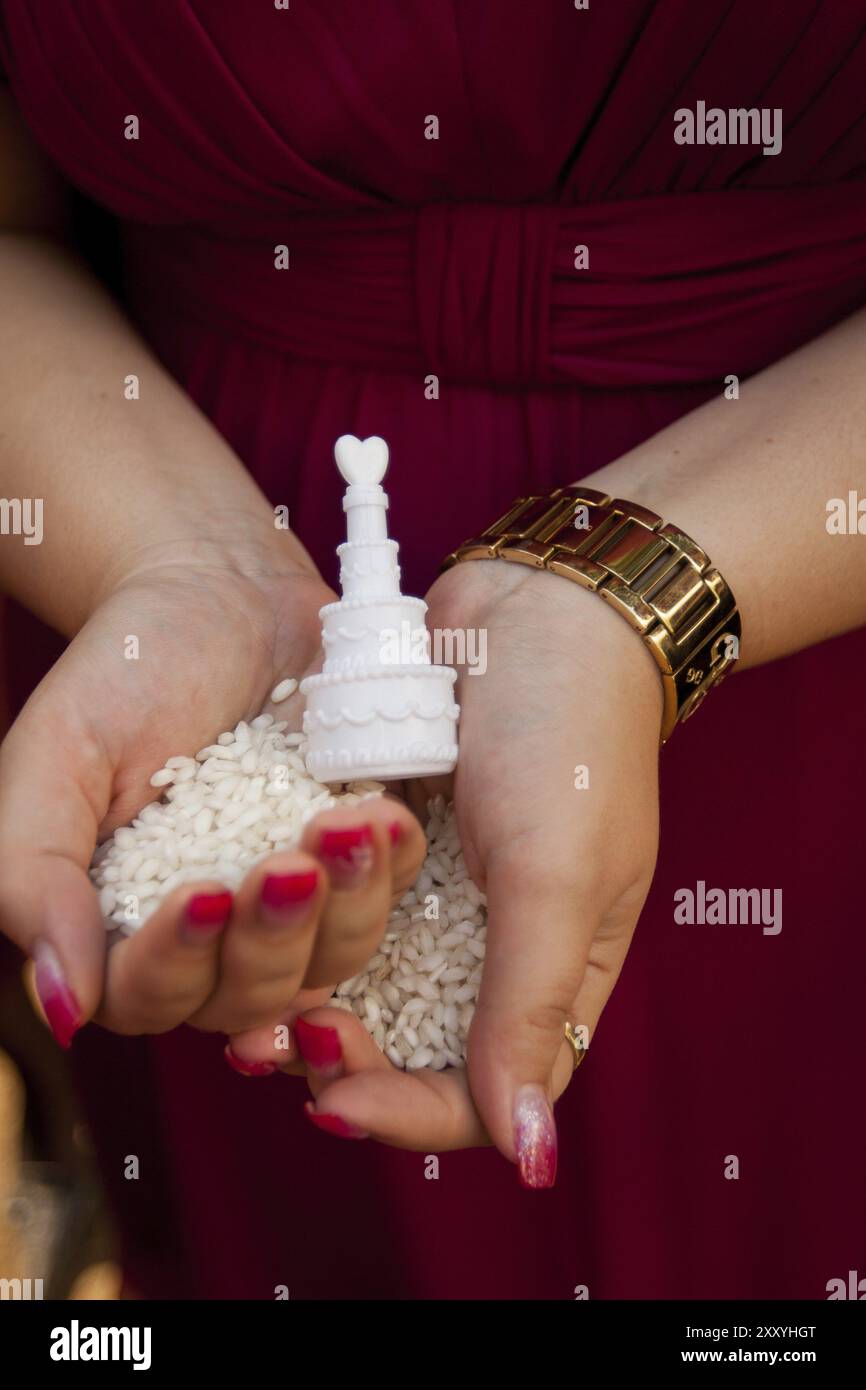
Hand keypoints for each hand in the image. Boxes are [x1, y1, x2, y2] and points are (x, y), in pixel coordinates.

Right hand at [0, 547, 424, 1043]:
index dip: (174, 964)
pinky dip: (394, 865)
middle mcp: (219, 932)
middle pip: (249, 996)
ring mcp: (303, 901)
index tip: (200, 893)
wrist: (218, 589)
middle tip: (284, 864)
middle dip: (270, 940)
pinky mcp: (367, 855)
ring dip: (343, 911)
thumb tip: (63, 1008)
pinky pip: (396, 892)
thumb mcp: (56, 756)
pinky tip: (383, 816)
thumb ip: (34, 876)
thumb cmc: (126, 669)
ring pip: (331, 961)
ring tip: (343, 829)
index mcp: (127, 923)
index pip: (147, 996)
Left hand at [235, 559, 662, 1184]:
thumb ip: (530, 1009)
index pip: (478, 1096)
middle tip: (278, 1041)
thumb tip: (532, 1160)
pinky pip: (335, 909)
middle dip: (339, 1059)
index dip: (402, 1111)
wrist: (539, 606)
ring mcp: (433, 895)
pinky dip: (298, 926)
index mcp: (552, 977)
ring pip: (360, 986)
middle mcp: (488, 950)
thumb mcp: (560, 879)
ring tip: (248, 1001)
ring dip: (303, 998)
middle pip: (407, 1052)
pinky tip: (249, 925)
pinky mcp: (386, 844)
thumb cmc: (570, 740)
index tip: (331, 1092)